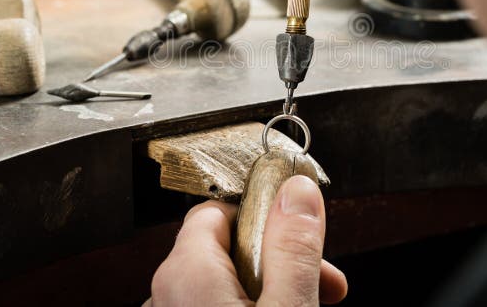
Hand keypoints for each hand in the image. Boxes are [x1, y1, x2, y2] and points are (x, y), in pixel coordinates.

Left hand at [146, 176, 347, 305]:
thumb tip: (297, 191)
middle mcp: (165, 294)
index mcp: (186, 272)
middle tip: (322, 281)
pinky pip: (213, 305)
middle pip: (225, 248)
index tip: (300, 230)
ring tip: (311, 302)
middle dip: (278, 258)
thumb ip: (293, 247)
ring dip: (268, 287)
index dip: (267, 216)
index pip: (219, 209)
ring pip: (223, 283)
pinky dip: (247, 305)